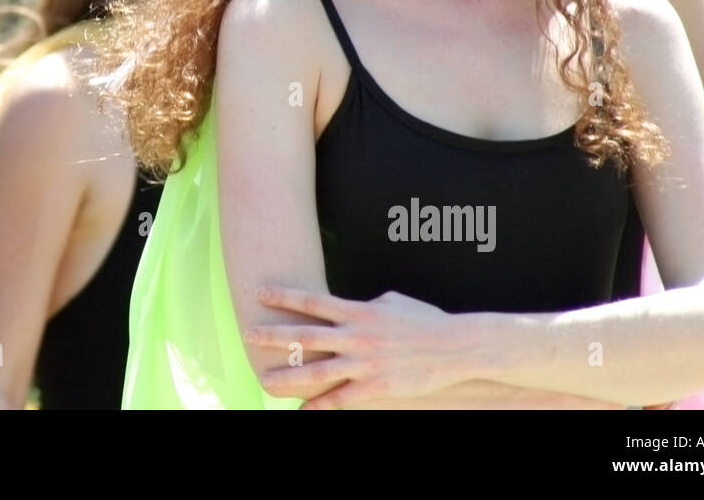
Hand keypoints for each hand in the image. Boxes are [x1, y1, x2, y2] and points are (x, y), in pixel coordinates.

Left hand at [244, 288, 472, 408]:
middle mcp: (356, 336)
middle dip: (274, 335)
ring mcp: (364, 363)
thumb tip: (352, 306)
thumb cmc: (424, 320)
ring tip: (263, 379)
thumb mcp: (391, 302)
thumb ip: (366, 305)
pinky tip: (302, 409)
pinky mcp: (376, 388)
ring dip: (287, 376)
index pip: (312, 301)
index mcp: (359, 312)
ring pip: (316, 372)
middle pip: (305, 335)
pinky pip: (340, 399)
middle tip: (248, 334)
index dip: (284, 297)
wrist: (456, 346)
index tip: (260, 294)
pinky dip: (319, 405)